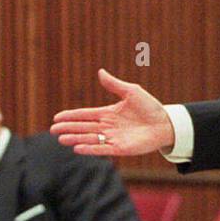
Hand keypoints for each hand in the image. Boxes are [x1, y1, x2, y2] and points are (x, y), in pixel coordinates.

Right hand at [51, 69, 174, 156]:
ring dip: (76, 139)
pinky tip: (78, 148)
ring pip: (90, 139)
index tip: (57, 117)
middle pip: (84, 127)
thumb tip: (100, 72)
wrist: (166, 123)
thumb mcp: (132, 92)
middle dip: (69, 129)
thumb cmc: (150, 107)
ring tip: (62, 139)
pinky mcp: (121, 148)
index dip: (71, 116)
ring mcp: (113, 138)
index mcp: (108, 113)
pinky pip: (102, 149)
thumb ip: (115, 84)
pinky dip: (90, 148)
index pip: (85, 115)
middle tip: (54, 130)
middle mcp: (108, 126)